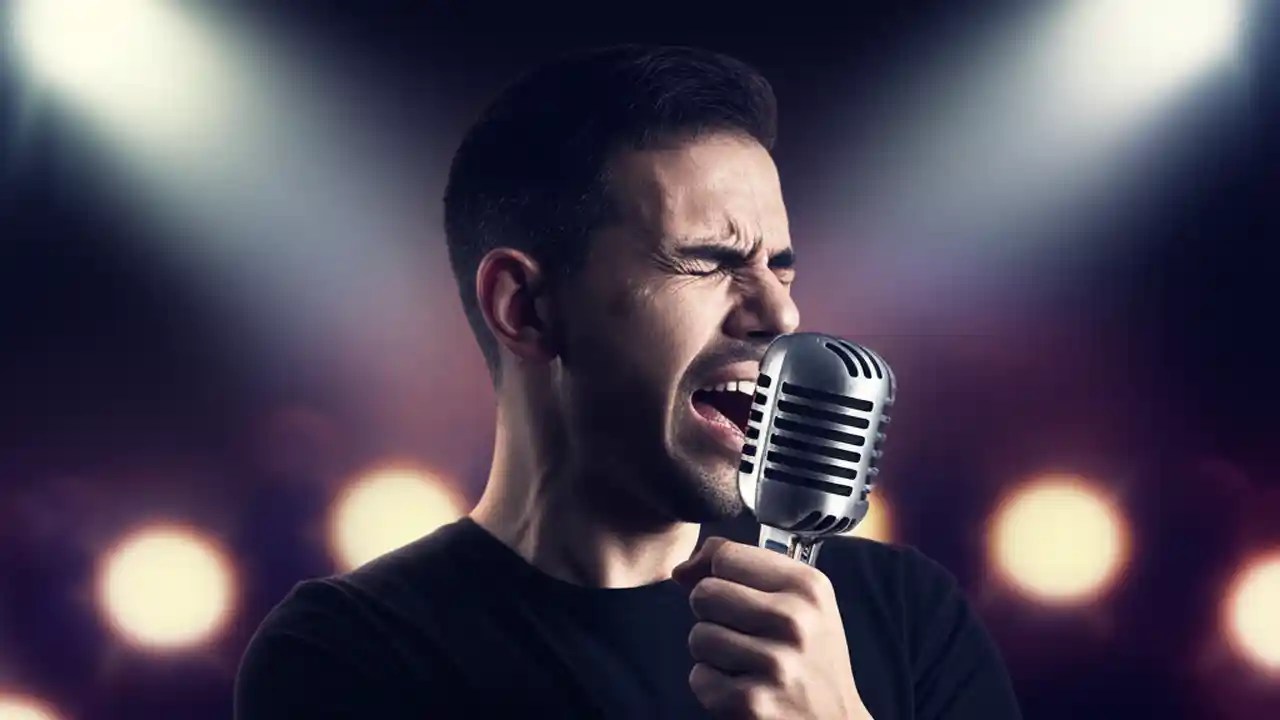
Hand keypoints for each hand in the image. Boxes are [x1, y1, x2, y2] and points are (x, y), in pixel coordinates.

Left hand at [671, 537, 871, 719]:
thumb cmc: (810, 657)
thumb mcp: (799, 601)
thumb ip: (744, 569)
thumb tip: (682, 570)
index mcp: (807, 586)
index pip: (726, 555)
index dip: (716, 573)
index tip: (731, 592)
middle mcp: (794, 620)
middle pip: (705, 593)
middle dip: (713, 615)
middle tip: (744, 635)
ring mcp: (774, 663)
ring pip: (698, 636)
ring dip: (713, 654)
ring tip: (747, 664)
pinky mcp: (752, 702)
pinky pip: (699, 677)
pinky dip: (714, 686)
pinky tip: (745, 689)